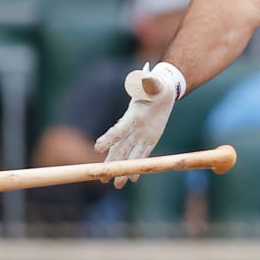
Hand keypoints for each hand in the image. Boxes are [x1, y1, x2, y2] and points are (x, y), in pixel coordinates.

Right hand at [93, 62, 185, 187]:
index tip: (97, 147)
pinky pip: (143, 155)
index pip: (119, 129)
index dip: (109, 138)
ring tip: (115, 185)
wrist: (162, 90)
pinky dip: (137, 166)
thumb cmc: (154, 84)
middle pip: (119, 149)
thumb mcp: (153, 82)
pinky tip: (131, 178)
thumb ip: (148, 81)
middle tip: (101, 177)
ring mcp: (140, 135)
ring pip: (130, 156)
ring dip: (123, 170)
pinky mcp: (150, 139)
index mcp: (132, 114)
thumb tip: (147, 74)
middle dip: (111, 163)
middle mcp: (133, 128)